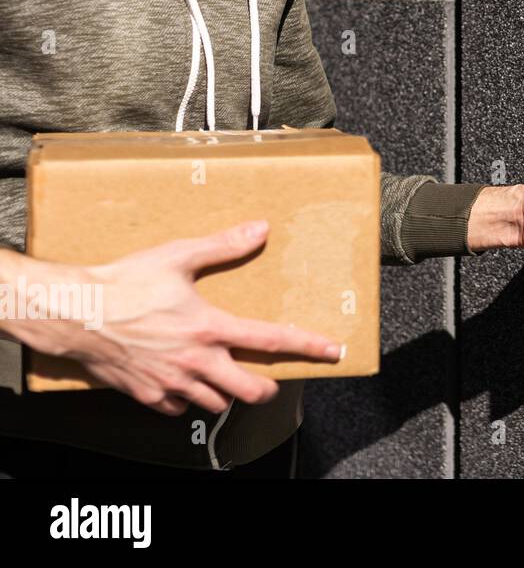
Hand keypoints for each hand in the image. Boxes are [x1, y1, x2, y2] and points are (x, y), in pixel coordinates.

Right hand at [5, 220, 341, 414]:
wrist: (74, 313)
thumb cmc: (125, 283)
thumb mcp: (178, 256)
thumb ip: (223, 246)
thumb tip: (260, 229)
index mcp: (210, 328)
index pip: (273, 339)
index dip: (309, 346)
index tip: (333, 352)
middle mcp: (197, 362)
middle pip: (250, 391)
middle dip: (266, 388)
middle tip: (269, 380)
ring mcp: (172, 383)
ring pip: (215, 404)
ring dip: (226, 393)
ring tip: (225, 377)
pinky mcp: (147, 395)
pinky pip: (178, 409)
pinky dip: (187, 400)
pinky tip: (185, 383)